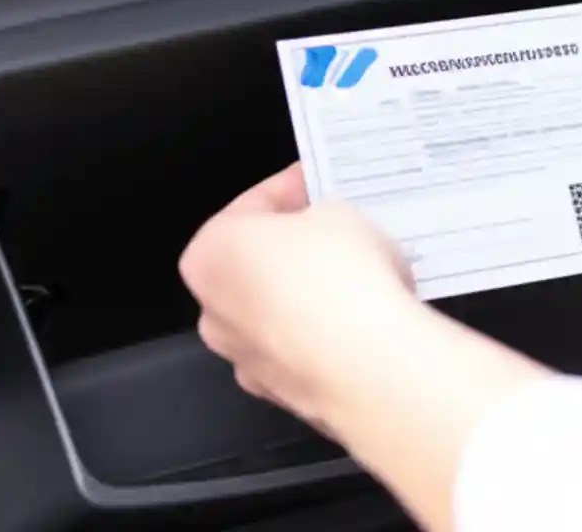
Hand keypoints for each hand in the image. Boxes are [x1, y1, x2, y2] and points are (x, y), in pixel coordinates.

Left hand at [180, 163, 549, 531]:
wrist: (372, 367)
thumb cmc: (341, 281)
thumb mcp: (338, 212)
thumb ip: (320, 215)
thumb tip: (325, 227)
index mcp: (208, 256)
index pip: (251, 207)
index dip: (291, 190)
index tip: (318, 185)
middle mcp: (215, 313)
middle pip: (256, 266)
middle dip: (295, 249)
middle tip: (338, 232)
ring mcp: (247, 361)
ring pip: (279, 314)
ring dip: (309, 296)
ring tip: (360, 278)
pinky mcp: (285, 396)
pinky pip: (305, 351)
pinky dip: (327, 337)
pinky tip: (363, 322)